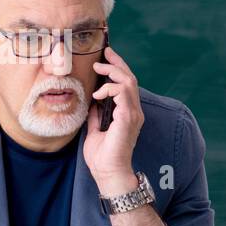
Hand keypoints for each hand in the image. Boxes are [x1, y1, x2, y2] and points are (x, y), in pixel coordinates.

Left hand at [83, 45, 144, 194]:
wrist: (108, 173)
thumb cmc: (102, 156)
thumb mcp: (95, 129)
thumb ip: (96, 115)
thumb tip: (92, 102)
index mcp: (128, 113)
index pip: (126, 85)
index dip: (117, 69)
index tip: (105, 59)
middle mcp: (134, 112)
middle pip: (130, 78)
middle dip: (117, 63)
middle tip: (105, 53)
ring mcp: (133, 114)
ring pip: (129, 81)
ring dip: (113, 72)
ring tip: (98, 69)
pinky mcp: (128, 117)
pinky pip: (122, 92)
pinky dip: (109, 88)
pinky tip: (97, 95)